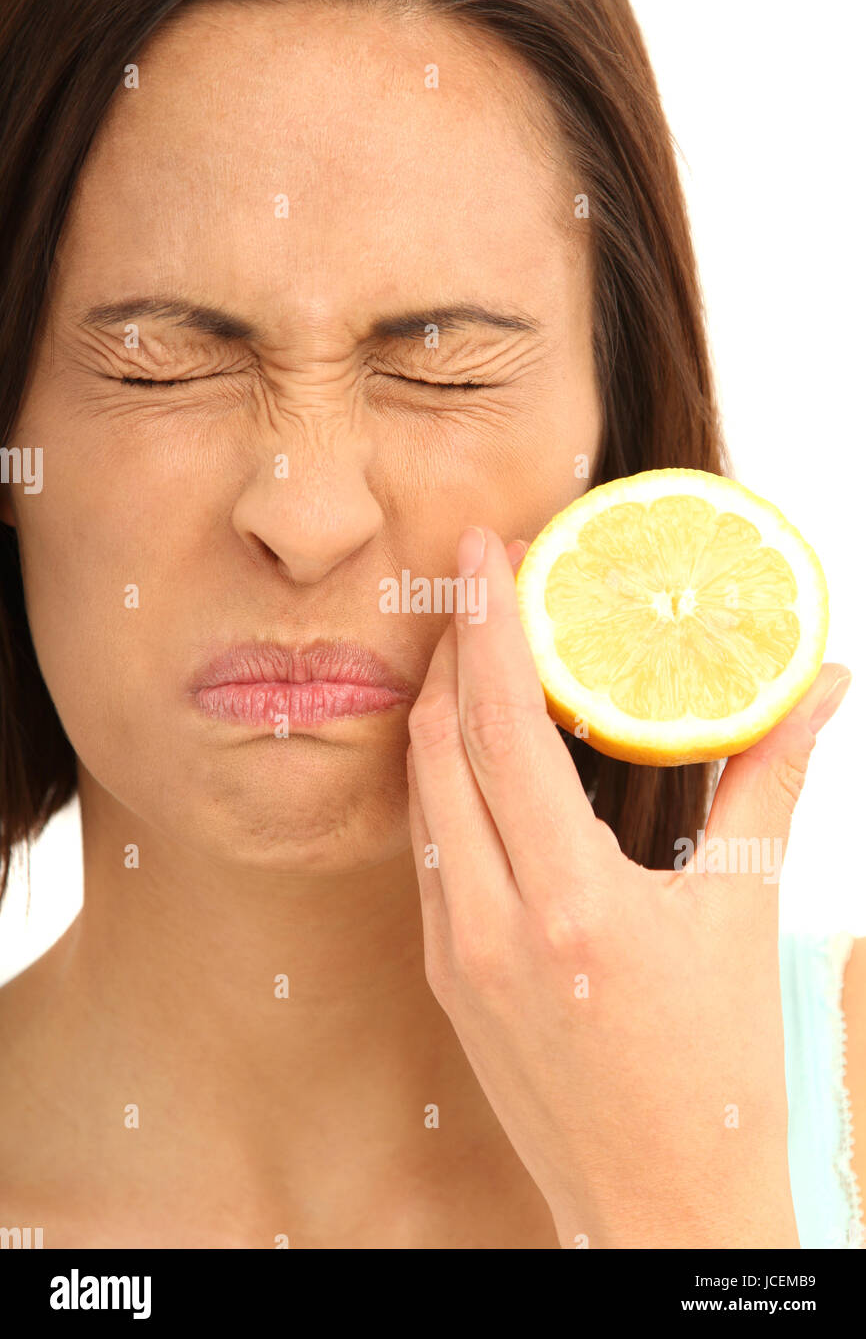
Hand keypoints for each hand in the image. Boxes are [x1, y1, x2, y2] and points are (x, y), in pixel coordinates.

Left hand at [405, 523, 851, 1248]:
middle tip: (479, 582)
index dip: (487, 627)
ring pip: (421, 799)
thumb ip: (773, 782)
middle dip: (451, 651)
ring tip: (476, 654)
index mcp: (569, 907)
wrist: (660, 1209)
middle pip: (437, 749)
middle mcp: (488, 927)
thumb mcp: (748, 913)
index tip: (483, 548)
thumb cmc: (720, 1074)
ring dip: (439, 716)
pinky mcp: (443, 980)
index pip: (502, 730)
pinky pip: (428, 852)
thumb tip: (820, 685)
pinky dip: (445, 786)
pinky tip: (480, 757)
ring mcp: (453, 958)